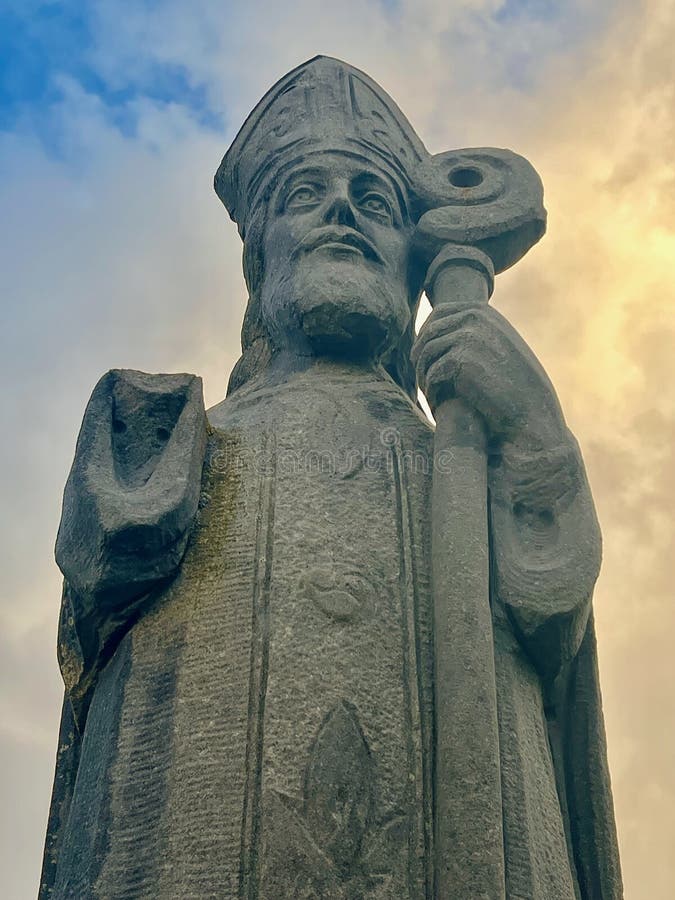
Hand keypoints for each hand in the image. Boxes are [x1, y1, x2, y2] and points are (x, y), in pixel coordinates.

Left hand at [411, 302, 566, 449]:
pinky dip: (432, 391)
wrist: (531, 410)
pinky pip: (431, 374)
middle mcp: (476, 317)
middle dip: (419, 356)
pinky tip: (438, 404)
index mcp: (484, 311)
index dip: (425, 335)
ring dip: (423, 376)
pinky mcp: (461, 360)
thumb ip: (476, 333)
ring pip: (426, 354)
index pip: (440, 313)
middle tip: (423, 380)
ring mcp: (468, 336)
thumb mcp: (499, 347)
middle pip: (428, 333)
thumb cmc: (515, 385)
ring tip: (431, 394)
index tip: (421, 357)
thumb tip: (435, 330)